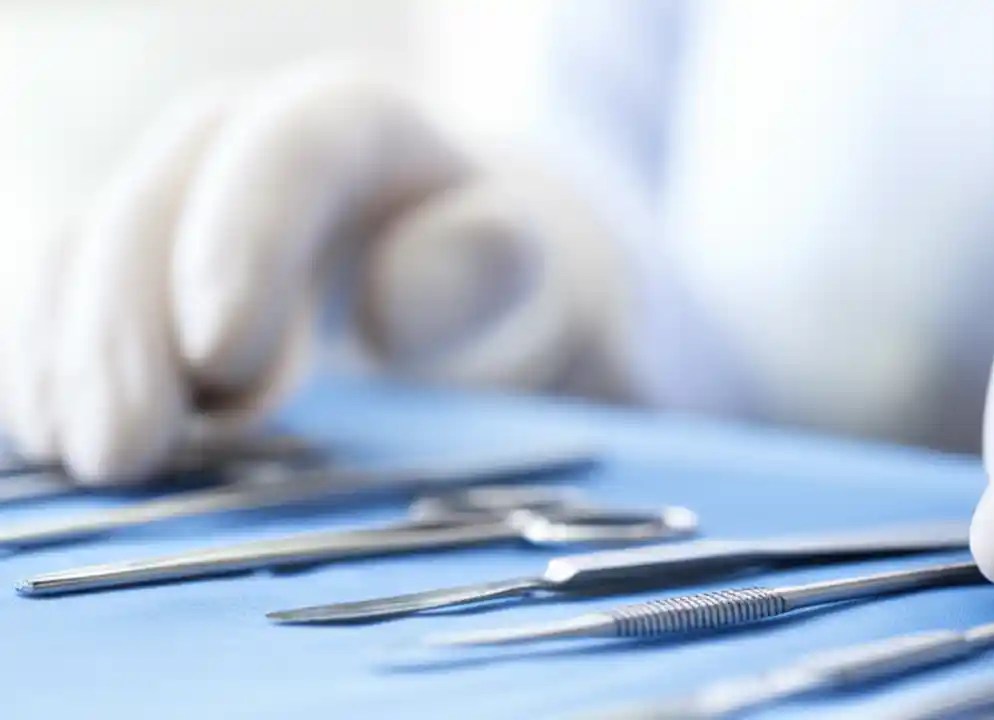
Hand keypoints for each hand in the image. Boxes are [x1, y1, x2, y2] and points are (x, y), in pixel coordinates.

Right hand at [0, 63, 583, 483]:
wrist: (503, 302)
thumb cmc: (544, 305)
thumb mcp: (568, 295)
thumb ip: (497, 280)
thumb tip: (388, 304)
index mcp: (386, 134)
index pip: (302, 140)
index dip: (247, 235)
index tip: (222, 358)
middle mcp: (270, 149)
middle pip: (173, 192)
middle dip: (131, 322)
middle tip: (126, 449)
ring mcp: (202, 207)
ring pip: (98, 241)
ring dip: (72, 350)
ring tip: (87, 458)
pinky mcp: (156, 274)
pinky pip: (68, 292)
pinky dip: (48, 359)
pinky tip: (52, 433)